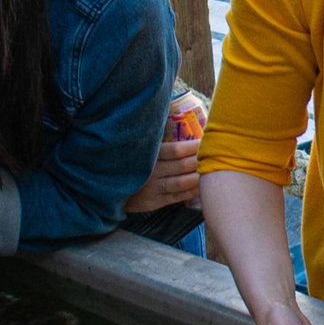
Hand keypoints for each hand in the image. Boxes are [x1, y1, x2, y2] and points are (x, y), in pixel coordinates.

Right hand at [125, 92, 206, 217]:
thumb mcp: (136, 147)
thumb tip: (177, 122)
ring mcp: (152, 188)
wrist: (104, 189)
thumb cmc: (125, 162)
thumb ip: (154, 140)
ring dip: (200, 176)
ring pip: (182, 182)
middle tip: (218, 154)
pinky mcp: (154, 202)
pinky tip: (204, 187)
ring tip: (215, 170)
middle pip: (182, 165)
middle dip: (201, 160)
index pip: (175, 150)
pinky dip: (192, 192)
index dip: (194, 146)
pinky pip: (177, 197)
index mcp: (147, 155)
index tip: (207, 140)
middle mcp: (150, 172)